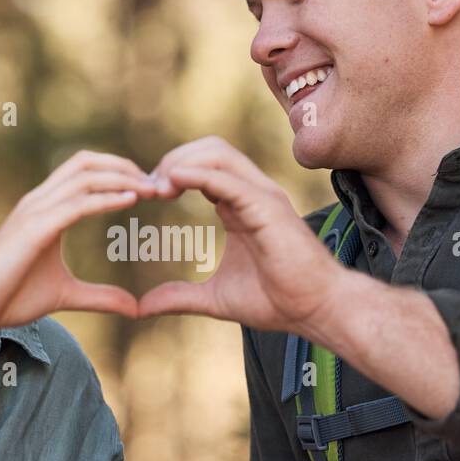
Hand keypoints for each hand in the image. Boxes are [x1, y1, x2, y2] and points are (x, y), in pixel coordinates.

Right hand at [0, 150, 156, 336]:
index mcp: (45, 208)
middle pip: (87, 162)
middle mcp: (39, 201)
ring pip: (84, 176)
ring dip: (123, 178)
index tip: (152, 190)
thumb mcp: (65, 296)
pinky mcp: (33, 230)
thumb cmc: (8, 298)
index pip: (85, 171)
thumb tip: (134, 308)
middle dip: (126, 167)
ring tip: (153, 189)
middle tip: (160, 185)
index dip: (120, 173)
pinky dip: (106, 197)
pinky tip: (131, 200)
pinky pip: (76, 203)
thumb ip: (99, 297)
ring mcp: (34, 211)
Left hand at [137, 136, 346, 335]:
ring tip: (158, 186)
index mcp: (240, 205)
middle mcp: (252, 193)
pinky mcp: (268, 208)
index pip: (204, 166)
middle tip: (148, 187)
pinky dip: (198, 175)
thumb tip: (143, 308)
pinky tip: (174, 184)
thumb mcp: (215, 298)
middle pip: (209, 150)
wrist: (316, 310)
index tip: (147, 195)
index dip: (172, 172)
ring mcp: (262, 196)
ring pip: (218, 155)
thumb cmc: (277, 301)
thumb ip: (180, 297)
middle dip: (174, 159)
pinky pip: (229, 180)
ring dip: (182, 162)